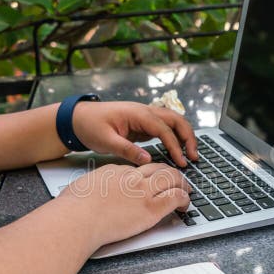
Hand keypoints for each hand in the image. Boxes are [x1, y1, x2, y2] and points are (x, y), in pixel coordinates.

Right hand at [58, 163, 190, 244]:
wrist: (77, 219)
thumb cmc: (73, 209)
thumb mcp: (83, 187)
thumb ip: (95, 187)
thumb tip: (94, 190)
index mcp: (115, 171)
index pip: (138, 170)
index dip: (148, 176)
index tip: (151, 183)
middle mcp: (131, 178)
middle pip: (159, 168)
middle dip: (171, 173)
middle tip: (177, 181)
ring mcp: (142, 192)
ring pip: (172, 178)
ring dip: (182, 184)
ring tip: (186, 191)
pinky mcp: (150, 208)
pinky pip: (175, 197)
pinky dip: (184, 199)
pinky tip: (185, 204)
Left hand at [72, 101, 197, 166]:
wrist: (79, 118)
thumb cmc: (90, 126)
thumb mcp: (105, 141)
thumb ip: (126, 150)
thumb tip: (147, 159)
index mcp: (137, 113)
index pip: (164, 129)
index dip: (175, 146)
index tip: (181, 161)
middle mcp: (145, 111)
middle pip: (176, 120)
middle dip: (188, 137)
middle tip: (194, 156)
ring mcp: (145, 116)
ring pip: (173, 122)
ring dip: (184, 136)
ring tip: (190, 154)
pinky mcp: (143, 124)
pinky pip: (165, 128)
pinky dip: (175, 137)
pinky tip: (177, 151)